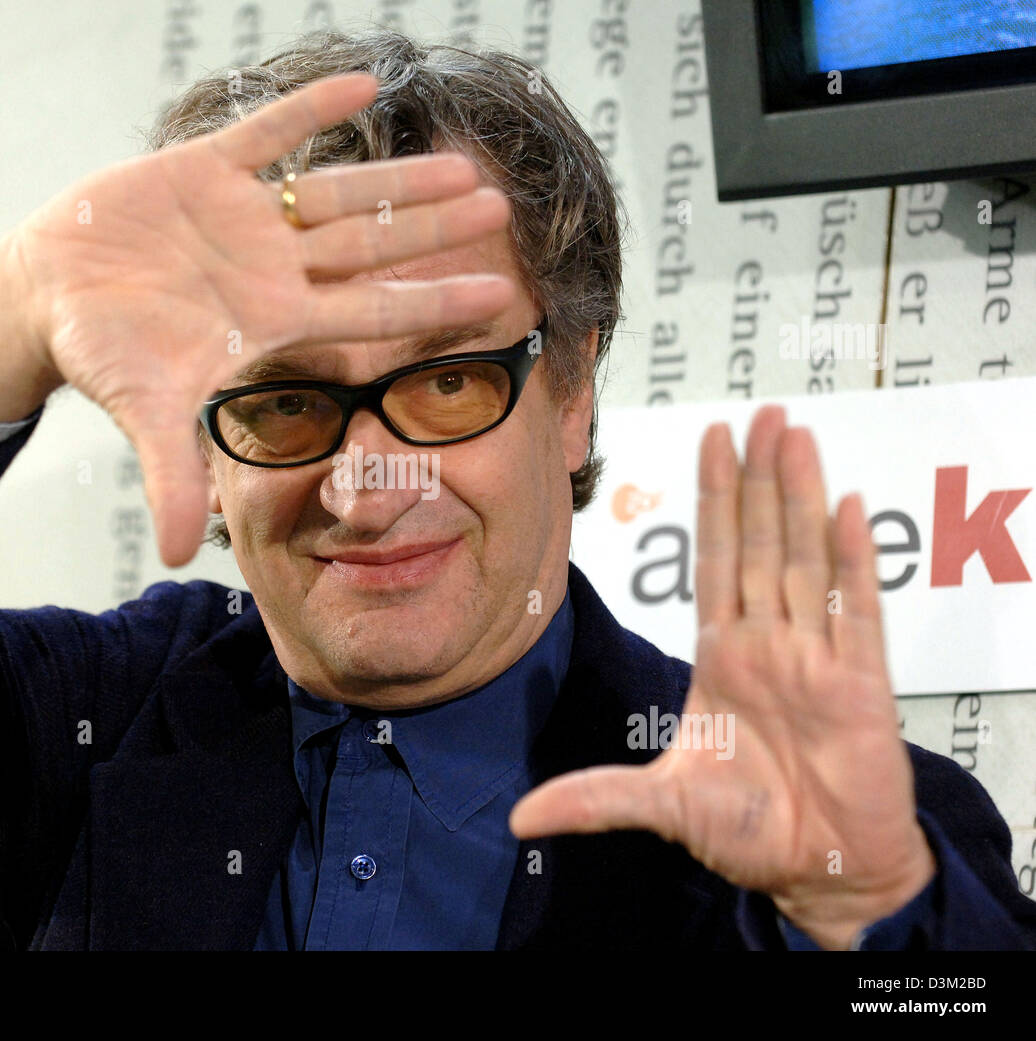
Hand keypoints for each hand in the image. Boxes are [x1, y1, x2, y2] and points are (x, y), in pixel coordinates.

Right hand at [0, 73, 514, 564]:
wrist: (48, 297)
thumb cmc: (101, 355)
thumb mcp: (143, 411)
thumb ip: (171, 474)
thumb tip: (179, 554)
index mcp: (271, 318)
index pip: (371, 312)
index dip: (434, 304)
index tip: (500, 296)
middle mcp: (272, 267)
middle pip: (372, 246)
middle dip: (434, 230)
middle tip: (502, 212)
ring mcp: (244, 216)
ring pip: (338, 190)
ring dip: (397, 177)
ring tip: (464, 163)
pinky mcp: (202, 169)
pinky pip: (266, 131)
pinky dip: (309, 108)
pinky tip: (364, 81)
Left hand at [509, 404, 934, 948]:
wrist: (821, 875)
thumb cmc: (752, 833)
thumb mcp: (663, 806)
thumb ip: (596, 799)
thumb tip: (519, 820)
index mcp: (724, 658)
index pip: (717, 561)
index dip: (716, 500)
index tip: (712, 441)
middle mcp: (770, 646)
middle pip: (762, 545)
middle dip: (759, 479)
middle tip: (760, 414)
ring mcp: (816, 660)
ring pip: (805, 561)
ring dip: (800, 498)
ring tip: (794, 436)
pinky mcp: (861, 687)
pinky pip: (857, 612)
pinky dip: (853, 562)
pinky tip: (847, 510)